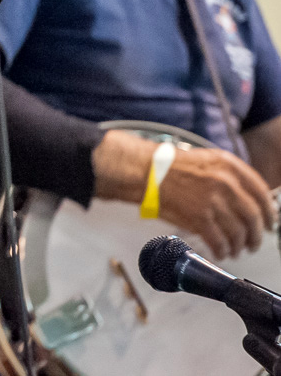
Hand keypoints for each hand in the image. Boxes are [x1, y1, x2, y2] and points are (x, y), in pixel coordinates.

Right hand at [158, 147, 275, 259]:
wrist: (144, 171)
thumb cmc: (169, 166)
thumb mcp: (206, 161)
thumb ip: (229, 177)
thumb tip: (248, 200)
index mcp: (229, 166)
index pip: (261, 193)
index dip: (269, 213)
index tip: (269, 223)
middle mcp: (225, 182)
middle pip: (253, 217)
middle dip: (256, 235)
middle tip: (255, 243)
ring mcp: (213, 201)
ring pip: (238, 232)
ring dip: (239, 246)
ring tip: (236, 251)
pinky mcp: (199, 218)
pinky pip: (219, 241)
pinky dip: (222, 250)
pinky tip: (221, 252)